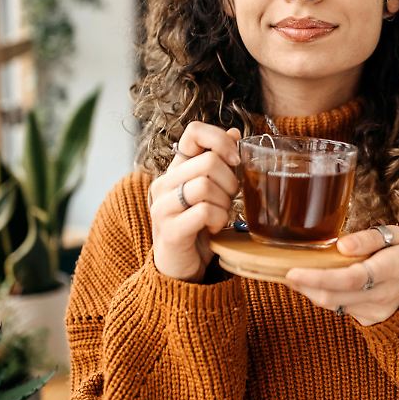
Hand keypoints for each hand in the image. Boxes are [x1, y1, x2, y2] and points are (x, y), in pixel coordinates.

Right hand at [148, 123, 241, 281]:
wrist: (181, 267)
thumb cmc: (200, 226)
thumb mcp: (213, 190)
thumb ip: (220, 163)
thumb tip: (234, 133)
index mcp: (177, 169)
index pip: (194, 132)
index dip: (220, 140)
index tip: (235, 160)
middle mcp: (165, 183)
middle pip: (208, 161)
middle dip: (231, 181)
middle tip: (229, 199)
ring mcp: (164, 206)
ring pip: (206, 185)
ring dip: (224, 203)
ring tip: (219, 215)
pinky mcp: (170, 230)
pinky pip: (204, 212)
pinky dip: (218, 220)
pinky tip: (213, 228)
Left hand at [285, 225, 398, 325]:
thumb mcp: (396, 234)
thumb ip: (368, 238)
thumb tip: (341, 246)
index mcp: (391, 270)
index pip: (350, 278)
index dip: (319, 277)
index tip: (293, 271)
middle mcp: (383, 296)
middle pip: (335, 296)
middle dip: (305, 286)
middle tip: (284, 272)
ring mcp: (376, 312)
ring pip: (333, 305)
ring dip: (311, 291)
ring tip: (296, 275)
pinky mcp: (370, 320)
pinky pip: (340, 309)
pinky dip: (325, 296)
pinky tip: (317, 283)